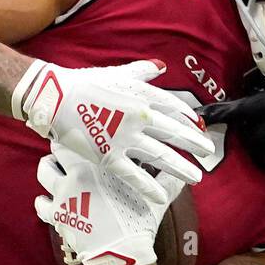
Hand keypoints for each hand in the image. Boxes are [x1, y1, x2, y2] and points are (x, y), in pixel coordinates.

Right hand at [15, 59, 212, 202]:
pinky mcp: (109, 156)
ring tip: (197, 177)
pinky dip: (149, 186)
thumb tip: (160, 66)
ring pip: (161, 156)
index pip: (175, 108)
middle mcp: (140, 118)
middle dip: (194, 144)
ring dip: (182, 168)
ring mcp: (126, 138)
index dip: (189, 119)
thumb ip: (141, 72)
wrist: (55, 98)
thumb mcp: (117, 74)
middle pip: (175, 133)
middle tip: (209, 153)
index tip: (199, 126)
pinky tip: (161, 197)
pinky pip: (134, 175)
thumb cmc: (84, 83)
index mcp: (142, 96)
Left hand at [34, 141, 182, 264]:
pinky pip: (42, 204)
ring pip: (44, 171)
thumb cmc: (138, 222)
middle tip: (64, 143)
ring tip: (51, 168)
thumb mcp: (156, 200)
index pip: (84, 136)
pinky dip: (44, 202)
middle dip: (60, 144)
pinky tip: (46, 201)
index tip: (81, 127)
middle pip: (59, 148)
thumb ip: (169, 183)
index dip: (81, 130)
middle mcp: (77, 173)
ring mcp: (63, 193)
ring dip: (48, 168)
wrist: (121, 253)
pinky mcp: (57, 214)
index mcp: (101, 163)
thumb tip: (187, 178)